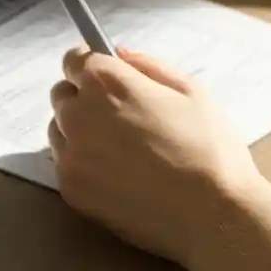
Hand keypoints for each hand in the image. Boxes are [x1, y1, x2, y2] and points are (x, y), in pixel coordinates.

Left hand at [47, 46, 268, 266]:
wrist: (211, 216)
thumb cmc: (210, 149)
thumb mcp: (191, 92)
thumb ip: (148, 66)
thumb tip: (118, 54)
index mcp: (106, 84)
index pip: (74, 59)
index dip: (92, 65)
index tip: (106, 77)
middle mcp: (78, 115)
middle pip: (63, 95)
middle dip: (84, 98)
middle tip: (120, 117)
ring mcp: (70, 155)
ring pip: (59, 130)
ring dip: (78, 131)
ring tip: (121, 149)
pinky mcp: (70, 189)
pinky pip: (65, 164)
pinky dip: (82, 163)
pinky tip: (117, 175)